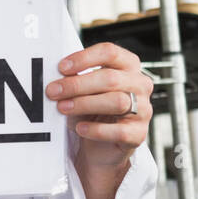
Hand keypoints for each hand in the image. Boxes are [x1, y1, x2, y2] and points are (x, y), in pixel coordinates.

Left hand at [45, 42, 152, 170]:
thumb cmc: (93, 111)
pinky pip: (119, 131)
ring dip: (85, 104)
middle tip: (54, 91)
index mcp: (127, 66)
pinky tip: (81, 128)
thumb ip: (76, 79)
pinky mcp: (139, 133)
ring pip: (117, 102)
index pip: (110, 52)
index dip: (84, 58)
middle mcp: (139, 84)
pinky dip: (96, 130)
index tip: (62, 68)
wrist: (102, 146)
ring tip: (63, 108)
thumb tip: (58, 78)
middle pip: (111, 78)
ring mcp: (143, 109)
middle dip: (77, 85)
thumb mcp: (84, 90)